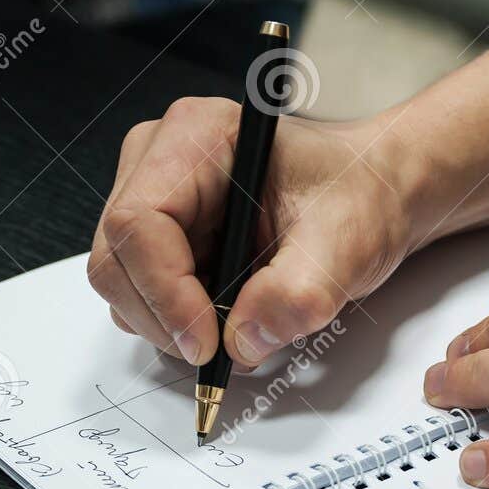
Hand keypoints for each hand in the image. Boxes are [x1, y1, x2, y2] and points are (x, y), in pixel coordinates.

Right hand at [89, 99, 421, 366]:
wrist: (371, 197)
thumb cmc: (358, 197)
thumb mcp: (345, 245)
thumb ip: (296, 294)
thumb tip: (243, 342)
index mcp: (197, 137)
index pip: (139, 222)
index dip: (164, 293)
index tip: (206, 343)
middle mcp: (160, 160)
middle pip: (117, 258)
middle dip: (164, 319)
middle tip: (220, 352)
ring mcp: (154, 198)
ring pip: (122, 283)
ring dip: (170, 325)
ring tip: (236, 322)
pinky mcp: (161, 236)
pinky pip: (142, 295)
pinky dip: (177, 323)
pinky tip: (226, 313)